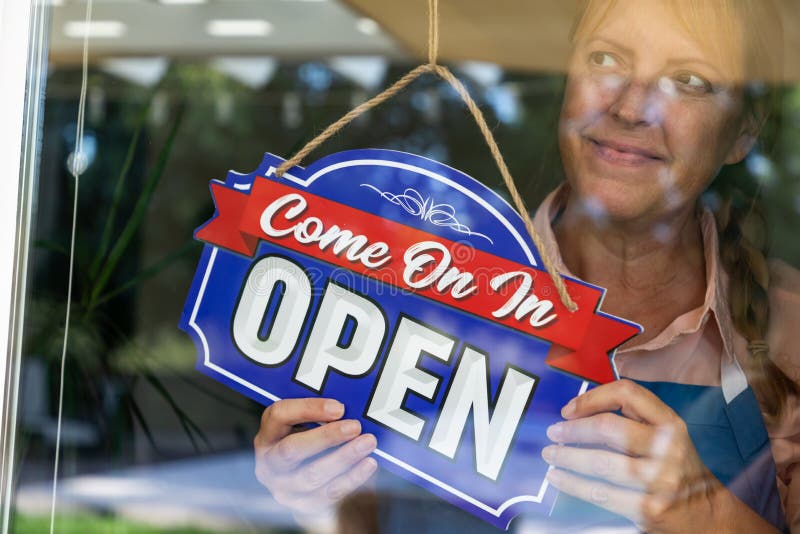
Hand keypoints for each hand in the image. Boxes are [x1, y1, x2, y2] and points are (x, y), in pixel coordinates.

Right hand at [254, 398, 377, 521]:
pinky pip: (329, 494)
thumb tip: (350, 406)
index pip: (279, 415)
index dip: (308, 409)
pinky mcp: (303, 507)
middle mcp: (269, 464)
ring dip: (344, 457)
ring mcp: (283, 489)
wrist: (316, 485)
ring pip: (312, 475)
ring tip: (368, 442)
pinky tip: (368, 464)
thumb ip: (322, 415)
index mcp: (268, 435)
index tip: (338, 408)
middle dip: (326, 437)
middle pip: (292, 449)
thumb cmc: (314, 442)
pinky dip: (351, 478)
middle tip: (355, 426)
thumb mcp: (309, 424)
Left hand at [541, 379, 725, 532]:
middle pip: (609, 427)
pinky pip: (600, 493)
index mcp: (670, 423)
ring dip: (567, 456)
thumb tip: (578, 414)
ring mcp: (658, 479)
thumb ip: (632, 420)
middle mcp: (667, 448)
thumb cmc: (674, 470)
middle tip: (554, 432)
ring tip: (551, 454)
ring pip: (600, 462)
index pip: (627, 394)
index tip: (569, 409)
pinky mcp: (648, 508)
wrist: (705, 516)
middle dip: (574, 430)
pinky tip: (559, 478)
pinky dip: (573, 484)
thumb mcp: (665, 437)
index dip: (592, 397)